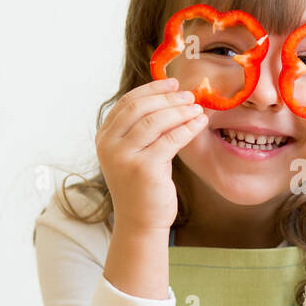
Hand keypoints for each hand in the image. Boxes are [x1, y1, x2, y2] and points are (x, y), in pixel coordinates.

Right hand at [95, 77, 206, 233]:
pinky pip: (171, 140)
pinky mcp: (143, 169)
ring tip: (197, 107)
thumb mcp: (137, 152)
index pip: (127, 102)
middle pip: (140, 108)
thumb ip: (144, 127)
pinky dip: (188, 128)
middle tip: (190, 95)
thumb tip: (171, 96)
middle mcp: (109, 145)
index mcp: (104, 137)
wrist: (141, 221)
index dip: (152, 89)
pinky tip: (200, 123)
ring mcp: (124, 157)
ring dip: (180, 111)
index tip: (173, 83)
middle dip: (168, 98)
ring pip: (155, 121)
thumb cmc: (143, 185)